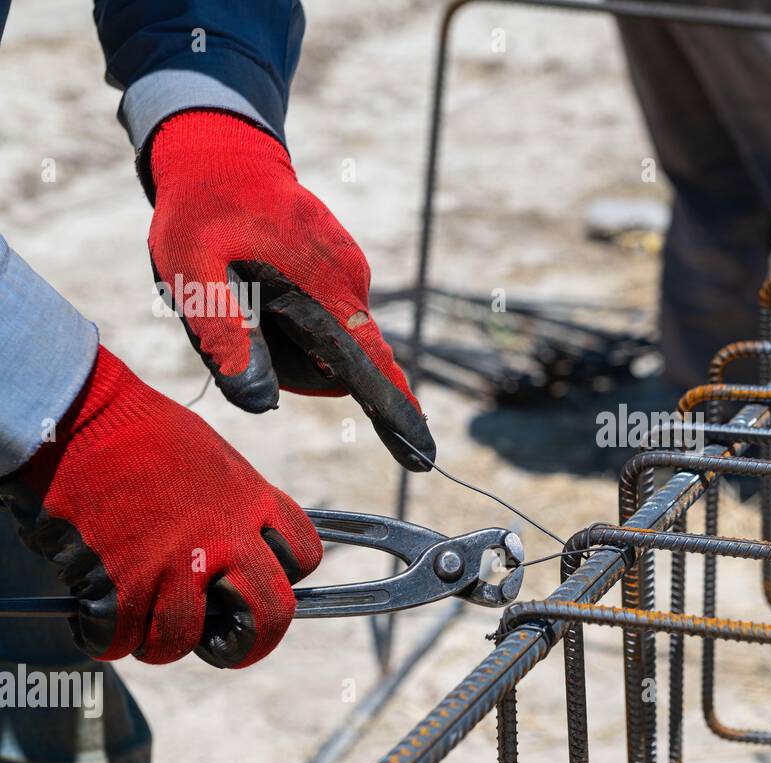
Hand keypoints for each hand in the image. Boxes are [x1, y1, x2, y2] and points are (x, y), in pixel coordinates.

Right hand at [2, 348, 321, 667]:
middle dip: (251, 642)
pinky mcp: (120, 580)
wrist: (83, 415)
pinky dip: (106, 639)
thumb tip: (237, 540)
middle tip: (225, 645)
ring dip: (163, 644)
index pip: (305, 555)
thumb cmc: (142, 431)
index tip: (256, 577)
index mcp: (252, 502)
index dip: (285, 576)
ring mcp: (174, 563)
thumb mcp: (214, 459)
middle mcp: (224, 538)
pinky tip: (97, 623)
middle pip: (270, 615)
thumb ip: (234, 504)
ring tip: (145, 631)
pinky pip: (121, 639)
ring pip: (184, 640)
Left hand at [147, 109, 435, 471]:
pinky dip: (288, 320)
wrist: (220, 147)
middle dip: (291, 367)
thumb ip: (223, 329)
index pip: (372, 362)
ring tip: (237, 295)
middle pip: (338, 361)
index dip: (393, 410)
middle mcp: (351, 282)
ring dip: (286, 342)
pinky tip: (251, 284)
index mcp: (327, 284)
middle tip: (232, 322)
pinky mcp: (337, 271)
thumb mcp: (191, 267)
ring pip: (329, 342)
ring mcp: (348, 274)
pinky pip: (323, 318)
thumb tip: (257, 397)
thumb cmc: (201, 204)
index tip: (423, 451)